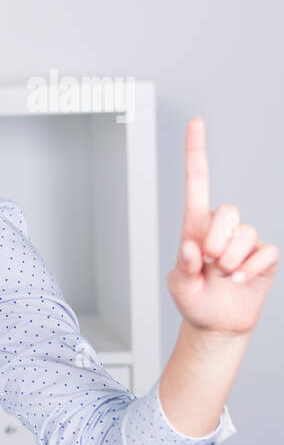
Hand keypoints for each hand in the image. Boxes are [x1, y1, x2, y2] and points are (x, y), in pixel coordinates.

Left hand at [167, 117, 276, 336]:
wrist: (216, 323)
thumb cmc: (194, 300)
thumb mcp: (180, 286)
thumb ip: (184, 268)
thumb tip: (194, 248)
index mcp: (196, 226)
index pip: (198, 183)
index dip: (197, 152)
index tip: (196, 122)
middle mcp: (222, 228)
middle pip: (229, 211)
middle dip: (218, 240)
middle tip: (210, 263)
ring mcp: (245, 241)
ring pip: (246, 234)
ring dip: (232, 260)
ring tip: (223, 276)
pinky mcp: (264, 255)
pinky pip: (265, 251)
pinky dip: (250, 269)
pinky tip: (239, 281)